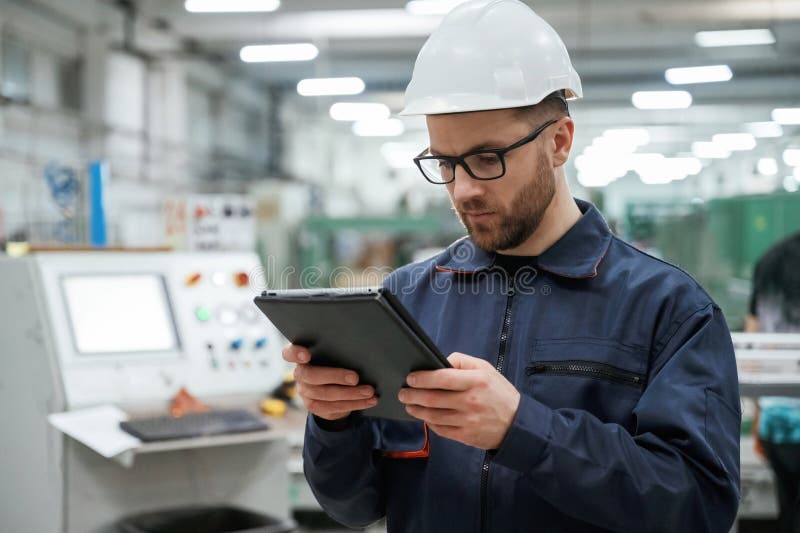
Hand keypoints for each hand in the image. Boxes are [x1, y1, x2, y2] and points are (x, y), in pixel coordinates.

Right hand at [282, 344, 377, 420]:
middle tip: (355, 378)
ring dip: (351, 394)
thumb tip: (360, 351)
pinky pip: (335, 407)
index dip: (295, 353)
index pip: (289, 353)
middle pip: (311, 376)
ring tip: (369, 391)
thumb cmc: (335, 363)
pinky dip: (356, 403)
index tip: (307, 355)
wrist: (331, 390)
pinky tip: (370, 400)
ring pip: (326, 394)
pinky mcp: (314, 406)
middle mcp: (299, 374)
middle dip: (335, 376)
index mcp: (301, 357)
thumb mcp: (334, 355)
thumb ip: (337, 352)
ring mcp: (305, 392)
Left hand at [398, 352, 520, 449]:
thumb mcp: (486, 369)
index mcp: (476, 381)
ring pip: (433, 416)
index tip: (410, 378)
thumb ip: (461, 361)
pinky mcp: (466, 436)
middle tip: (403, 393)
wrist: (517, 424)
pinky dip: (429, 423)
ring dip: (416, 410)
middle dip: (412, 395)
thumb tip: (438, 362)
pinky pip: (440, 430)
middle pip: (433, 399)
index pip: (442, 378)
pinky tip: (424, 417)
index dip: (422, 378)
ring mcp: (468, 421)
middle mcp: (471, 401)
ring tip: (409, 405)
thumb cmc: (498, 393)